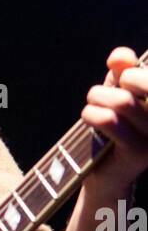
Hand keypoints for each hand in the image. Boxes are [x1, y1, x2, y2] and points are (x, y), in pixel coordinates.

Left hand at [81, 47, 147, 199]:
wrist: (107, 174)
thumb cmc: (115, 127)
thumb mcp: (120, 92)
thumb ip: (123, 70)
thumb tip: (119, 57)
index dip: (136, 67)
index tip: (124, 76)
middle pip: (147, 81)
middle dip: (124, 77)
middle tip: (108, 89)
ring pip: (123, 101)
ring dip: (98, 95)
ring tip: (93, 101)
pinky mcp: (138, 152)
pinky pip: (109, 121)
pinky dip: (92, 113)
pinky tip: (89, 115)